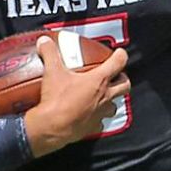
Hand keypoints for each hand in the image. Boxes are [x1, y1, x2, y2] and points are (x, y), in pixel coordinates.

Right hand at [22, 36, 128, 157]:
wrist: (52, 128)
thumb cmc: (57, 101)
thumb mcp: (52, 72)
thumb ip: (50, 53)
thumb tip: (45, 42)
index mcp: (99, 80)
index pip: (118, 63)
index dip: (121, 56)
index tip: (119, 53)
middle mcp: (104, 96)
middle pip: (125, 85)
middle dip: (122, 79)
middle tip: (115, 76)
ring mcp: (100, 113)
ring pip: (114, 106)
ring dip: (111, 100)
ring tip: (102, 97)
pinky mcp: (93, 127)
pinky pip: (100, 122)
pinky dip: (96, 118)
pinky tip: (88, 116)